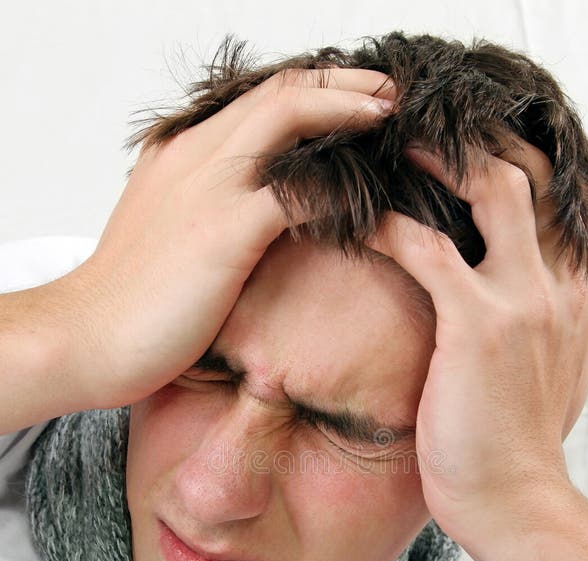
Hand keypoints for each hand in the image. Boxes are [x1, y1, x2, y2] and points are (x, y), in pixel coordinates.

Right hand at [68, 68, 394, 407]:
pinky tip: (369, 200)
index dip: (312, 93)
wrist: (87, 338)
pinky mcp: (223, 230)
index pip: (257, 101)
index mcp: (181, 154)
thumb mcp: (168, 235)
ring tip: (390, 118)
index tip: (353, 101)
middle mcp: (194, 154)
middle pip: (281, 92)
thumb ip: (204, 211)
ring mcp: (208, 186)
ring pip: (289, 116)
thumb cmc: (130, 301)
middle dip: (342, 86)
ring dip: (347, 113)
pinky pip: (298, 192)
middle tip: (390, 94)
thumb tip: (251, 220)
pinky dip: (338, 189)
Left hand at [367, 142, 587, 534]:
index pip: (552, 201)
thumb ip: (547, 329)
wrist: (515, 502)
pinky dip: (386, 224)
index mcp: (579, 294)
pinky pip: (427, 247)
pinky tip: (354, 220)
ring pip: (491, 186)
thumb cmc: (517, 446)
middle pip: (531, 174)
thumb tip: (527, 313)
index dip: (505, 166)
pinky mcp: (479, 324)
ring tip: (386, 154)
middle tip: (418, 135)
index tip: (457, 156)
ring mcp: (526, 300)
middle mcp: (562, 285)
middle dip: (475, 142)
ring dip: (435, 159)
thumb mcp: (551, 374)